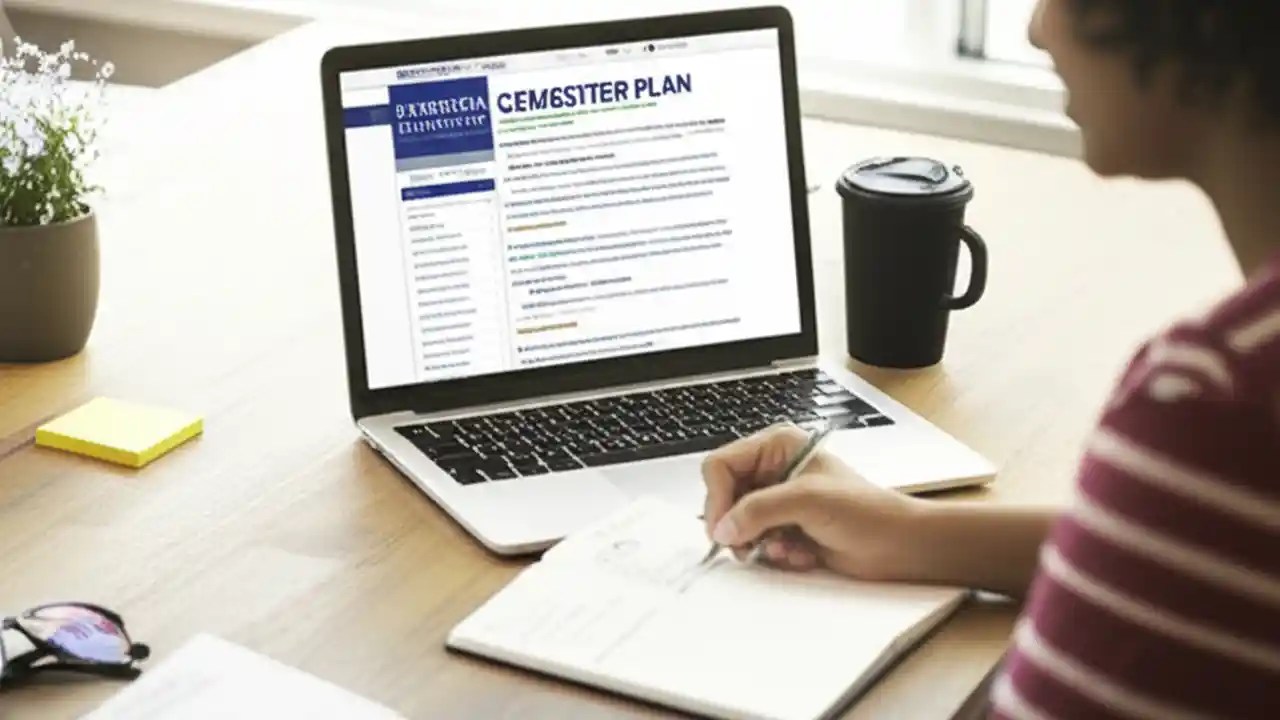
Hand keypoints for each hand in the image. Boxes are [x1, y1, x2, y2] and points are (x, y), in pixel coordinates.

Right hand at [701, 424, 924, 578]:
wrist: (898, 546)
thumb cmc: (866, 511)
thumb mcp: (808, 500)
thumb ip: (759, 510)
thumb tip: (723, 528)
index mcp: (777, 446)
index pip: (721, 465)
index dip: (717, 497)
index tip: (724, 527)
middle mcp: (772, 470)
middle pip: (724, 498)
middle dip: (738, 525)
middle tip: (749, 546)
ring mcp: (778, 501)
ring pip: (738, 525)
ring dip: (759, 543)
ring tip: (787, 548)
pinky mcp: (785, 529)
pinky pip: (756, 544)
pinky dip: (774, 554)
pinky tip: (801, 553)